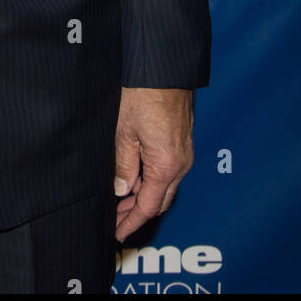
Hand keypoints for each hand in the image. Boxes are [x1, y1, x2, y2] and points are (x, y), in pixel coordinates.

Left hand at [113, 86, 192, 240]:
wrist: (164, 67)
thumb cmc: (144, 94)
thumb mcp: (124, 132)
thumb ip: (124, 165)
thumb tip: (122, 189)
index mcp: (166, 165)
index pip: (148, 206)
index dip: (131, 222)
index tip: (118, 233)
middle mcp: (181, 163)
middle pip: (160, 200)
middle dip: (137, 212)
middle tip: (116, 219)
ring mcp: (185, 152)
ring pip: (165, 185)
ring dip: (144, 195)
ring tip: (121, 199)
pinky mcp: (183, 141)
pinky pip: (169, 170)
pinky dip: (152, 179)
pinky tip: (135, 176)